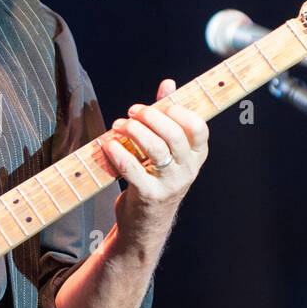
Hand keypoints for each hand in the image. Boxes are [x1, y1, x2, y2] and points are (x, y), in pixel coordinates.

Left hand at [101, 78, 208, 211]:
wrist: (145, 223)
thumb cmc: (155, 178)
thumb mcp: (166, 151)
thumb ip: (167, 117)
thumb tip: (168, 84)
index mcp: (197, 156)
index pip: (199, 128)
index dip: (179, 112)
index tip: (160, 105)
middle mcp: (187, 170)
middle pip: (174, 135)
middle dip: (150, 117)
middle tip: (132, 111)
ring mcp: (170, 185)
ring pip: (155, 149)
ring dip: (133, 131)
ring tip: (118, 125)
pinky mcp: (149, 195)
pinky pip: (132, 168)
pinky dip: (117, 152)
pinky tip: (108, 143)